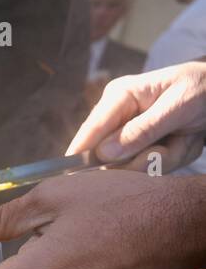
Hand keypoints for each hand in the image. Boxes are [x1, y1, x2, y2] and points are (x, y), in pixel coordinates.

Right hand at [68, 60, 205, 171]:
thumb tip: (104, 154)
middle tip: (170, 146)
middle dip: (145, 158)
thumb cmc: (201, 89)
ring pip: (132, 166)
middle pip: (109, 157)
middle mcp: (116, 117)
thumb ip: (143, 130)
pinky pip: (147, 168)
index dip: (80, 157)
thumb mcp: (178, 106)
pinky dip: (170, 159)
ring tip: (184, 138)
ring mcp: (126, 135)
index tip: (74, 179)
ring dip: (165, 157)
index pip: (90, 131)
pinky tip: (182, 142)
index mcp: (119, 96)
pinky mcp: (138, 149)